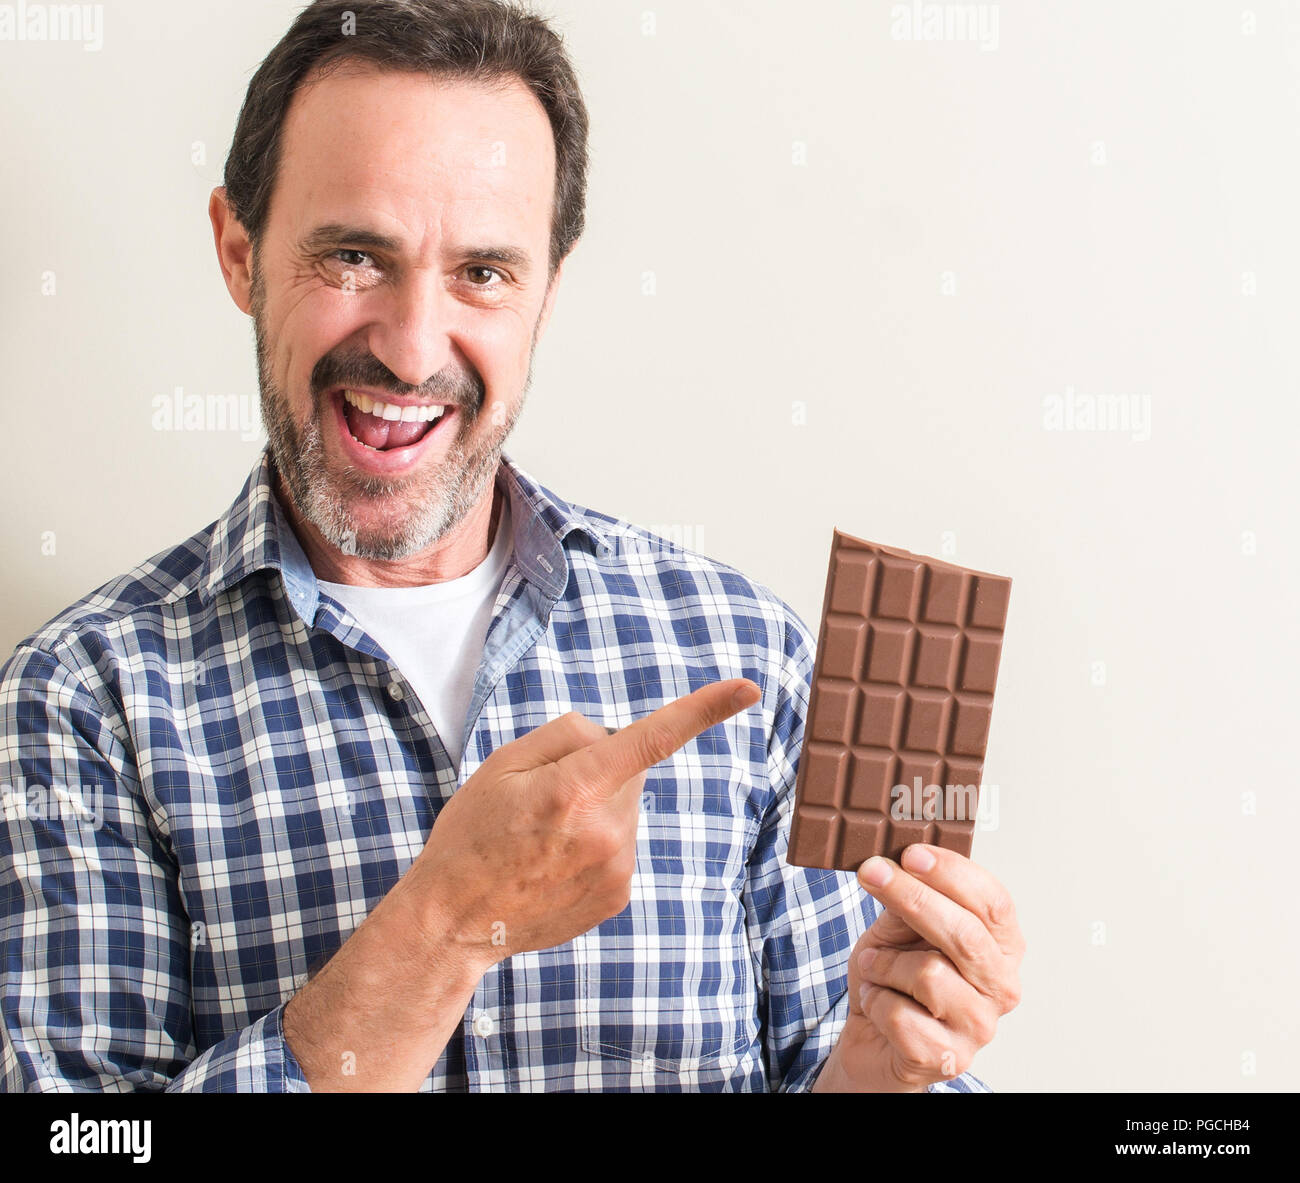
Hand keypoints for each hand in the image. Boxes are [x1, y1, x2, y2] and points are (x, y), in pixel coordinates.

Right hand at [406, 678, 761, 972]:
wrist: (453, 921)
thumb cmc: (472, 834)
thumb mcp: (502, 765)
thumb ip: (567, 736)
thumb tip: (614, 739)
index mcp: (573, 788)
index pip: (651, 739)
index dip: (702, 710)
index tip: (748, 690)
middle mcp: (605, 829)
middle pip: (629, 771)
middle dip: (600, 770)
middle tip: (545, 799)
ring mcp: (616, 867)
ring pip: (625, 808)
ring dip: (597, 809)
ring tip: (544, 838)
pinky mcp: (619, 893)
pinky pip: (621, 844)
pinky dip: (596, 843)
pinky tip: (555, 862)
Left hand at [816, 844, 1023, 1091]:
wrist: (872, 1039)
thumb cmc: (893, 978)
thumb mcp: (897, 929)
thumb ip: (909, 903)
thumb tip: (904, 866)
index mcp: (1000, 946)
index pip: (992, 902)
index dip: (953, 873)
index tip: (912, 853)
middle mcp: (1001, 986)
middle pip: (964, 934)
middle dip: (912, 898)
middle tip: (872, 873)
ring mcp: (980, 1026)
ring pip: (928, 974)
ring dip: (884, 965)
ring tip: (874, 968)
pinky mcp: (950, 1059)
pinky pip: (901, 1014)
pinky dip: (875, 1001)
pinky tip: (877, 1003)